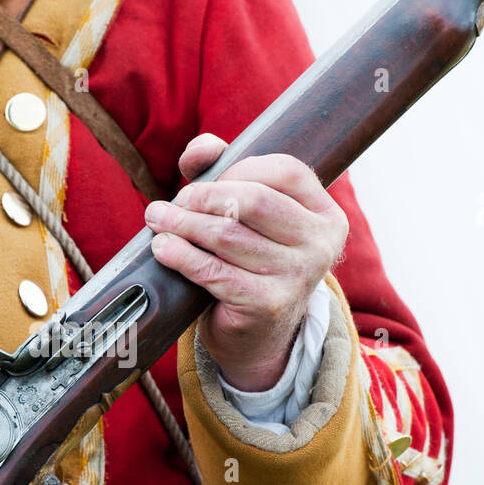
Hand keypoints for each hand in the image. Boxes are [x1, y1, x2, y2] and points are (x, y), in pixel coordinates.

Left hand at [146, 133, 348, 391]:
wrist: (256, 335)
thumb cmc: (248, 262)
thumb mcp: (247, 218)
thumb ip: (225, 172)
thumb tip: (201, 148)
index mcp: (326, 215)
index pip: (287, 171)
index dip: (240, 169)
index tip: (207, 183)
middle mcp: (321, 245)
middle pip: (253, 201)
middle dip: (202, 196)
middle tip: (171, 203)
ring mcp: (298, 277)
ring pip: (227, 235)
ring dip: (182, 224)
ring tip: (157, 220)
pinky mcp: (268, 305)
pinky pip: (214, 272)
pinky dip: (181, 256)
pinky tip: (163, 249)